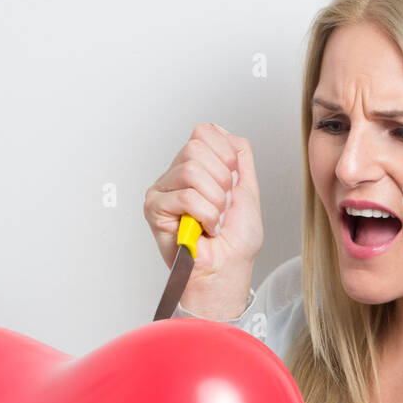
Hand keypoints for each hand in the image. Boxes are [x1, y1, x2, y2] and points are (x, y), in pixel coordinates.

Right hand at [144, 122, 263, 315]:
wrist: (227, 270)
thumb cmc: (235, 242)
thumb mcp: (248, 190)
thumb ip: (241, 158)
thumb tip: (227, 135)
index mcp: (197, 166)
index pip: (203, 131)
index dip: (225, 155)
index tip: (232, 183)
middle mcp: (176, 175)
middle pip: (195, 147)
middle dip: (221, 180)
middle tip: (223, 206)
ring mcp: (163, 190)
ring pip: (190, 171)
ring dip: (214, 201)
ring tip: (214, 220)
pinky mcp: (155, 209)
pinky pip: (185, 196)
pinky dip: (204, 215)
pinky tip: (204, 229)